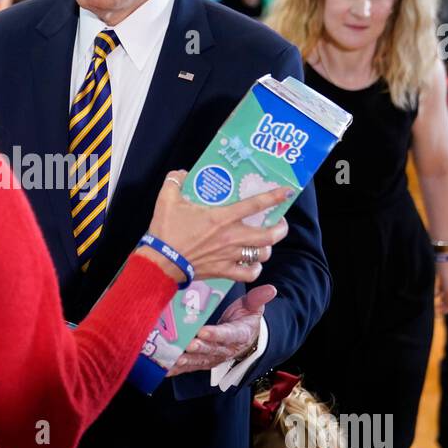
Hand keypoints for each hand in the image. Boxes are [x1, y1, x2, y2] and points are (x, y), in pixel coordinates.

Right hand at [141, 171, 292, 282]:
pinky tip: (252, 264)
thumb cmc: (166, 232)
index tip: (286, 192)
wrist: (160, 263)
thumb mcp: (167, 200)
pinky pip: (248, 274)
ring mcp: (230, 256)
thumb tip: (182, 174)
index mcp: (222, 218)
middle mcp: (232, 237)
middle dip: (280, 228)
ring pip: (262, 254)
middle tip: (279, 222)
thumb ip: (175, 181)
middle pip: (269, 235)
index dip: (274, 197)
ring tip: (265, 242)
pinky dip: (254, 269)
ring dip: (267, 247)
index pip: (256, 205)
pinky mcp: (224, 271)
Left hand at [166, 284, 275, 375]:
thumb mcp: (253, 307)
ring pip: (200, 361)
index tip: (204, 331)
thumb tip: (271, 289)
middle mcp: (226, 349)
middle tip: (188, 344)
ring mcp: (214, 358)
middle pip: (212, 350)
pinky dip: (177, 369)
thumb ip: (258, 299)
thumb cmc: (245, 319)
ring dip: (187, 361)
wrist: (245, 338)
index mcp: (239, 335)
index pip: (228, 335)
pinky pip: (190, 367)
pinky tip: (165, 369)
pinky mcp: (203, 363)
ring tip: (175, 359)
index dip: (216, 334)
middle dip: (199, 348)